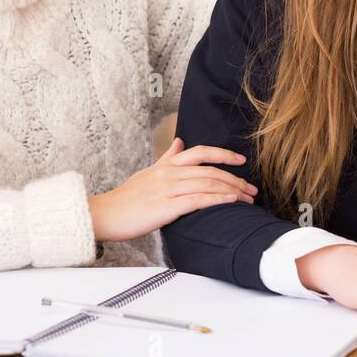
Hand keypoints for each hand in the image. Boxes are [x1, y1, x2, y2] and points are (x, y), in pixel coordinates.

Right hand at [88, 138, 256, 241]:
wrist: (104, 214)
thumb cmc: (126, 198)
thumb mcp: (148, 173)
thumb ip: (167, 158)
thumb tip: (179, 142)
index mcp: (166, 165)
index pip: (200, 152)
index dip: (223, 154)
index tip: (241, 160)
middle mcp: (169, 174)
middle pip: (210, 170)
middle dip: (235, 179)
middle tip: (251, 189)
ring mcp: (167, 189)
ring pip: (207, 184)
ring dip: (232, 191)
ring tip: (247, 199)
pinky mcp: (166, 207)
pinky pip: (197, 201)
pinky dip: (217, 200)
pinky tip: (230, 202)